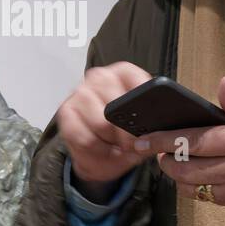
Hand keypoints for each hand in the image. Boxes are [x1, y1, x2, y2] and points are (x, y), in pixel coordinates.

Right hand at [56, 61, 152, 189]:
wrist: (102, 151)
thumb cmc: (125, 132)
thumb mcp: (145, 125)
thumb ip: (153, 123)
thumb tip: (158, 131)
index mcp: (123, 73)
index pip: (136, 81)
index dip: (142, 106)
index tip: (148, 125)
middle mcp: (100, 77)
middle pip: (116, 106)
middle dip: (127, 133)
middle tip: (133, 145)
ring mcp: (80, 93)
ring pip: (100, 123)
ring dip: (111, 143)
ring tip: (118, 149)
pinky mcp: (66, 112)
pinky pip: (84, 137)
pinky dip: (97, 150)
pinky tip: (104, 151)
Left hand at [133, 76, 224, 209]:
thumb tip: (222, 84)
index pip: (192, 141)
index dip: (162, 141)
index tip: (143, 140)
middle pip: (185, 169)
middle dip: (164, 160)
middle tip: (156, 150)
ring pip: (192, 188)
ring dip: (177, 176)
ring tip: (173, 161)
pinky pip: (206, 198)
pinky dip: (194, 187)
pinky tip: (193, 174)